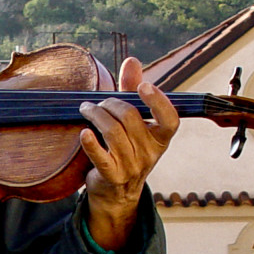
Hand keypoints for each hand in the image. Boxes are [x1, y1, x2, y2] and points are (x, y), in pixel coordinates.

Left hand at [78, 56, 179, 251]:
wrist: (116, 193)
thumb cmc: (125, 148)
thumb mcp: (134, 122)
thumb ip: (133, 91)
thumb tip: (132, 61)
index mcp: (161, 138)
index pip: (170, 120)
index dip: (158, 102)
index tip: (144, 86)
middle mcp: (150, 153)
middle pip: (130, 118)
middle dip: (111, 104)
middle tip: (98, 102)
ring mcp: (132, 167)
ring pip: (113, 133)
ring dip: (96, 115)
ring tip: (86, 109)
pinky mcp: (113, 177)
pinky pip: (102, 158)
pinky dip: (91, 144)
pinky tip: (83, 132)